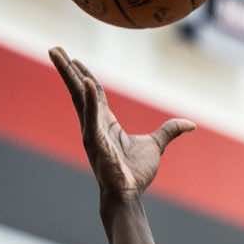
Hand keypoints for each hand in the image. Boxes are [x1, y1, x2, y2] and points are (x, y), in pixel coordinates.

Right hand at [49, 46, 194, 205]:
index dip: (85, 75)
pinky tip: (86, 81)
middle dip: (66, 69)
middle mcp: (94, 125)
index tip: (75, 59)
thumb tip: (190, 124)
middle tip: (54, 48)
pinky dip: (90, 99)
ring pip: (78, 97)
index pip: (93, 93)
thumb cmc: (136, 174)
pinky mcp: (96, 142)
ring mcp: (92, 132)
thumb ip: (169, 131)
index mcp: (105, 123)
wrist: (129, 195)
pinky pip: (92, 117)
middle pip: (79, 90)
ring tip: (58, 54)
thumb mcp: (156, 145)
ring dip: (68, 75)